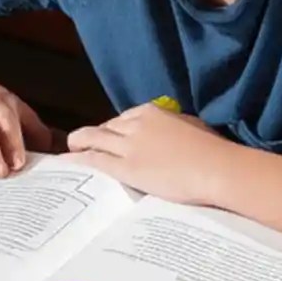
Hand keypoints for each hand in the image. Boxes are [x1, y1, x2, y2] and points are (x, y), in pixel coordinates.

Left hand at [65, 103, 240, 204]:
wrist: (217, 168)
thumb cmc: (213, 150)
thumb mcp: (192, 127)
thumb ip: (175, 127)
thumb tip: (174, 131)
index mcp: (152, 112)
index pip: (122, 119)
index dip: (112, 131)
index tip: (108, 139)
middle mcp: (135, 124)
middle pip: (104, 127)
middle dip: (93, 137)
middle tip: (83, 146)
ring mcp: (128, 145)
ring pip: (92, 139)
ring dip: (78, 144)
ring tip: (69, 152)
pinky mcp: (126, 167)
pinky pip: (93, 161)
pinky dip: (75, 161)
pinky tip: (64, 164)